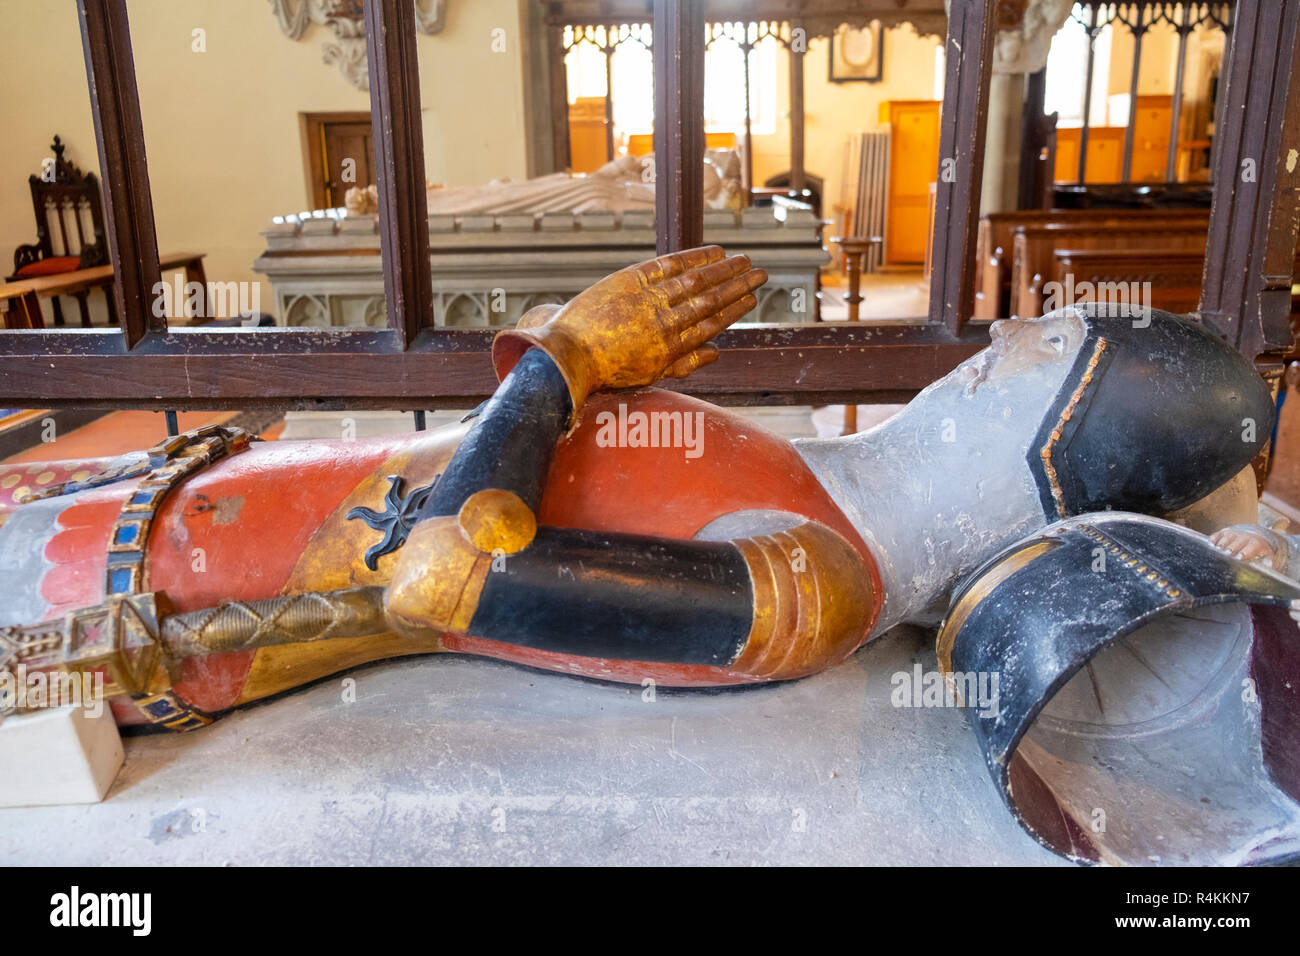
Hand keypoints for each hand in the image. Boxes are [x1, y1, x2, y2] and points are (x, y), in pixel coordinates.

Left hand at [492, 246, 766, 413]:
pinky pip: (670, 266)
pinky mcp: (631, 281)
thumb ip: (685, 364)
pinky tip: (713, 251)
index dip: (736, 310)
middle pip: (711, 301)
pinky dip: (695, 257)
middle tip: (760, 274)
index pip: (712, 325)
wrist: (568, 354)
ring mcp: (649, 301)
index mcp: (671, 349)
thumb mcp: (650, 374)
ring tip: (743, 259)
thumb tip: (718, 354)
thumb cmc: (608, 369)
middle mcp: (665, 324)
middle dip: (738, 286)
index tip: (753, 299)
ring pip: (696, 282)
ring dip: (724, 269)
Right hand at [1209, 525, 1279, 566]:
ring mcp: (1233, 534)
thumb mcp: (1266, 556)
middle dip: (1231, 547)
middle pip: (1236, 542)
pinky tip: (1210, 544)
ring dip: (1221, 543)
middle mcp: (1244, 537)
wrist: (1253, 536)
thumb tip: (1269, 572)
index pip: (1250, 547)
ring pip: (1226, 537)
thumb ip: (1267, 564)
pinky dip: (1213, 539)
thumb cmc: (1258, 551)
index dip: (1245, 552)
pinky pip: (1217, 534)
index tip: (1240, 557)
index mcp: (1255, 544)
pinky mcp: (1224, 532)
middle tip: (1226, 553)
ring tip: (1216, 549)